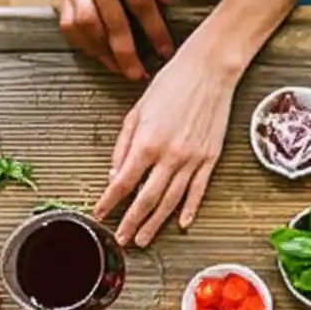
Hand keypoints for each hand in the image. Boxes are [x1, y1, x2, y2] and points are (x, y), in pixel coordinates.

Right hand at [57, 0, 173, 80]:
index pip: (140, 1)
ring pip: (84, 26)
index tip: (165, 51)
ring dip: (103, 52)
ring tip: (120, 68)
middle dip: (125, 52)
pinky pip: (68, 26)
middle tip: (138, 73)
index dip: (154, 30)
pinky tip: (101, 56)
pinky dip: (84, 46)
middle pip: (109, 20)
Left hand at [92, 47, 233, 246]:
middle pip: (147, 199)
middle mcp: (170, 156)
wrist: (209, 71)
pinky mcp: (210, 158)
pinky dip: (189, 209)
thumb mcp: (137, 110)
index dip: (110, 201)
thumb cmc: (172, 84)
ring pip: (171, 200)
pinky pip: (198, 190)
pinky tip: (180, 222)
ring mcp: (193, 160)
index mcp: (147, 142)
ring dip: (156, 222)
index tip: (100, 214)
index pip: (124, 182)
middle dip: (132, 221)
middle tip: (122, 238)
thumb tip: (116, 174)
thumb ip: (124, 145)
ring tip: (144, 237)